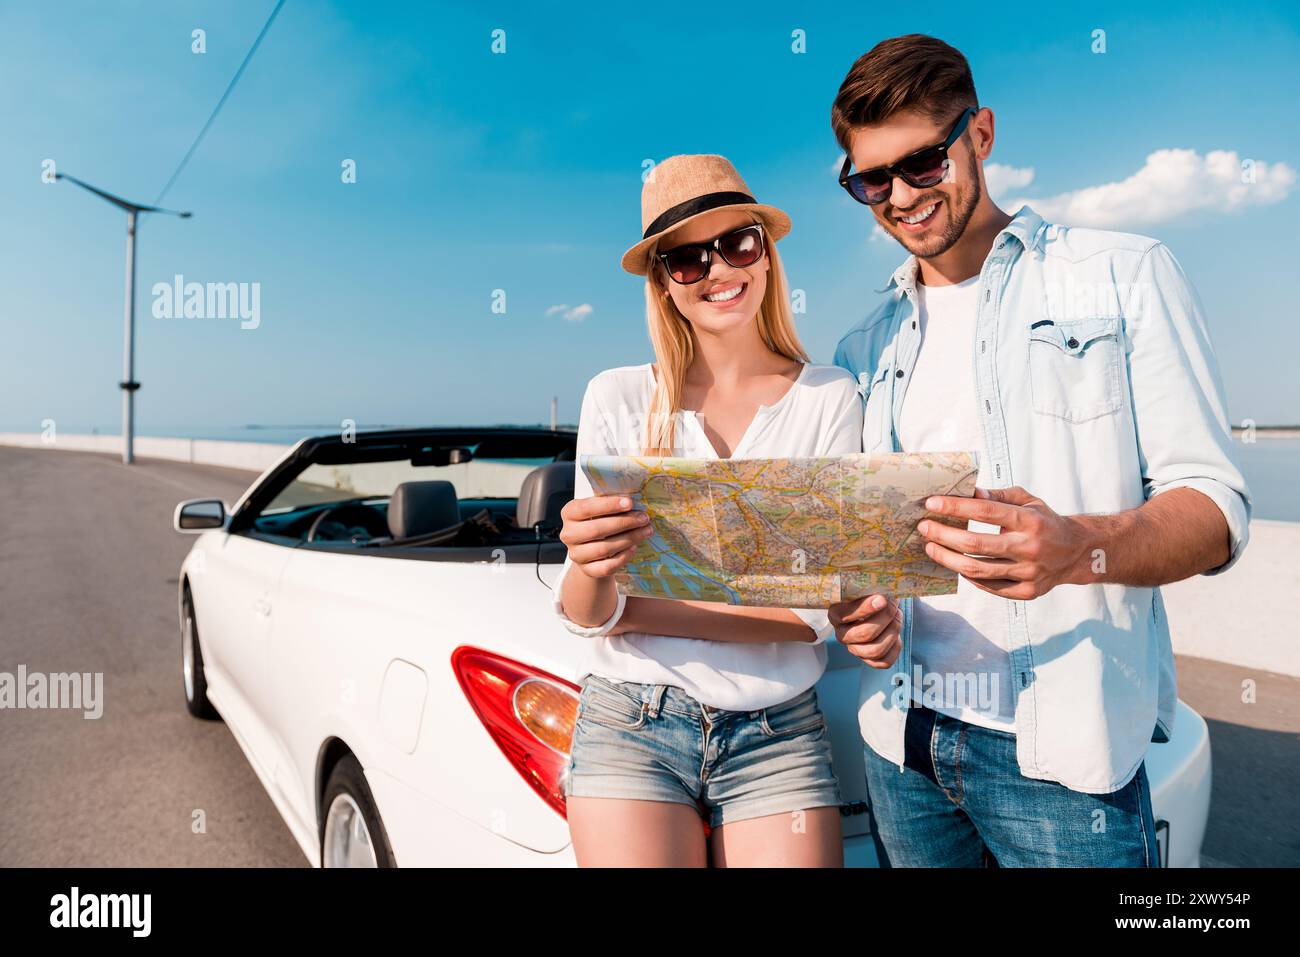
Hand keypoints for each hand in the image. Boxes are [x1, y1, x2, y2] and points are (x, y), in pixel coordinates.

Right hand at [558, 494, 654, 578]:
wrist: (593, 550)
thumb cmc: (600, 522)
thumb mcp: (601, 509)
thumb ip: (611, 503)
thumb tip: (631, 501)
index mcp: (569, 513)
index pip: (586, 508)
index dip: (609, 505)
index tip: (630, 502)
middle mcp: (568, 534)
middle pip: (596, 529)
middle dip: (624, 522)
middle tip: (644, 518)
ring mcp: (576, 554)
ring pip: (603, 549)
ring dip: (629, 538)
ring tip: (646, 531)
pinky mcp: (587, 570)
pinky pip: (607, 566)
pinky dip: (623, 557)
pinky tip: (634, 547)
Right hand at [828, 594, 900, 668]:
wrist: (872, 610)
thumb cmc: (867, 596)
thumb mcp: (864, 589)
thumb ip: (869, 588)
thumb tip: (886, 589)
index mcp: (836, 615)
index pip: (845, 615)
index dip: (865, 609)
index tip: (882, 599)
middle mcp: (842, 635)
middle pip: (865, 633)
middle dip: (885, 617)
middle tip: (894, 605)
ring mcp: (855, 649)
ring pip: (875, 650)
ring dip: (892, 631)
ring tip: (898, 616)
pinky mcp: (869, 660)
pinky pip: (884, 661)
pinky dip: (895, 647)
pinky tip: (896, 634)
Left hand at [919, 486, 1090, 599]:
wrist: (1078, 552)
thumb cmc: (1045, 521)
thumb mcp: (1029, 500)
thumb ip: (999, 495)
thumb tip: (969, 492)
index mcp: (1029, 520)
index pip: (985, 510)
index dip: (955, 507)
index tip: (931, 504)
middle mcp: (1029, 547)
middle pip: (975, 544)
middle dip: (943, 535)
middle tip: (924, 527)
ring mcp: (1029, 573)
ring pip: (977, 569)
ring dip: (947, 559)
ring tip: (931, 547)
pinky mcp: (1027, 592)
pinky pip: (989, 586)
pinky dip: (968, 576)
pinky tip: (954, 564)